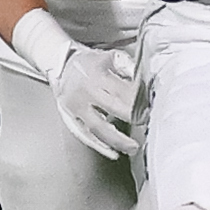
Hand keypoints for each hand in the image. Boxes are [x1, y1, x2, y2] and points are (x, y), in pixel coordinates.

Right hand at [53, 44, 140, 159]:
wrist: (59, 65)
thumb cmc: (88, 62)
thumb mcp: (109, 56)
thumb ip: (127, 66)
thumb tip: (144, 79)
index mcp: (96, 75)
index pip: (121, 90)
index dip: (137, 99)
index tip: (150, 105)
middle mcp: (85, 93)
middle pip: (111, 108)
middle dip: (131, 117)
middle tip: (146, 122)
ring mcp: (77, 108)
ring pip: (98, 128)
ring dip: (117, 140)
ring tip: (133, 147)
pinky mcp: (71, 119)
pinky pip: (86, 136)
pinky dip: (100, 146)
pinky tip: (114, 153)